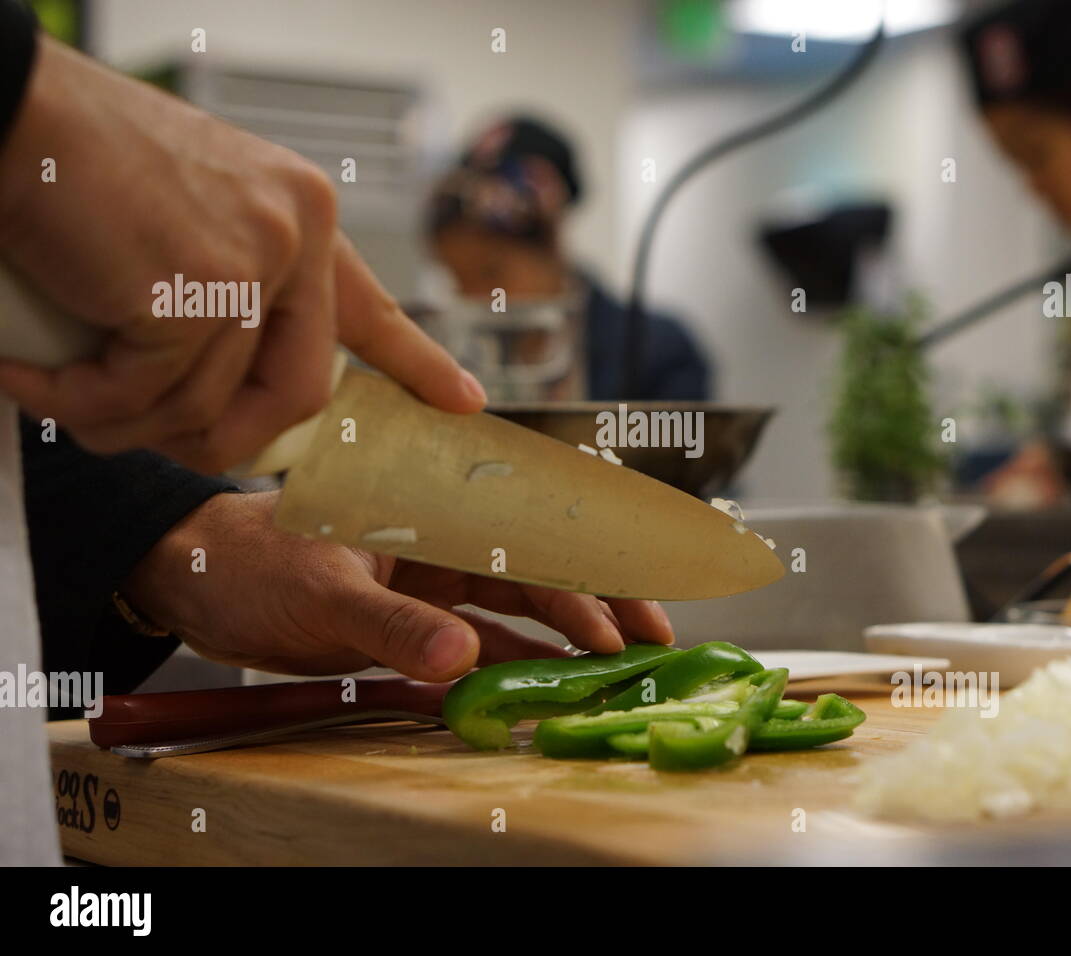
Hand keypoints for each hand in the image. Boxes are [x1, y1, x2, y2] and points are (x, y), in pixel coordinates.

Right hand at [0, 38, 485, 472]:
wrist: (7, 111)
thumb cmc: (78, 166)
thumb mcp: (188, 224)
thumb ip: (232, 296)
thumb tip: (238, 387)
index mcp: (299, 214)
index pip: (370, 308)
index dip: (417, 364)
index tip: (462, 403)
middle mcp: (293, 234)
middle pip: (297, 394)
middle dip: (224, 441)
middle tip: (156, 439)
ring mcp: (252, 260)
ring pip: (207, 406)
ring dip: (126, 422)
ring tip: (63, 391)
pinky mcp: (193, 291)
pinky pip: (145, 397)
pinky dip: (80, 403)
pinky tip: (32, 377)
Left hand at [121, 492, 675, 680]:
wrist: (198, 582)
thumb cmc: (251, 564)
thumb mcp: (321, 593)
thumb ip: (391, 625)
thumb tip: (463, 659)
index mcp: (432, 505)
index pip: (532, 525)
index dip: (591, 559)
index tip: (634, 598)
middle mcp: (446, 535)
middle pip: (541, 565)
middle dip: (599, 601)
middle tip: (649, 644)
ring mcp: (436, 577)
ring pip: (520, 603)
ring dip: (567, 635)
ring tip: (614, 668)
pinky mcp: (419, 615)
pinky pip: (483, 637)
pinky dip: (518, 660)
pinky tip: (551, 682)